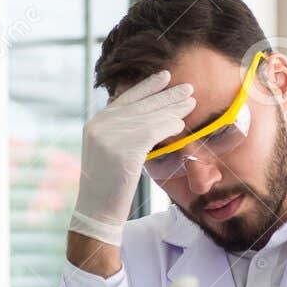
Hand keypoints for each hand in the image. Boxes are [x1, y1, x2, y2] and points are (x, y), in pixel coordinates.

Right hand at [70, 70, 195, 244]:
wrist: (97, 210)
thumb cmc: (108, 185)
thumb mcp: (108, 151)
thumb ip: (120, 130)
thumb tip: (146, 114)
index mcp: (95, 124)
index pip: (125, 98)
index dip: (147, 87)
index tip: (165, 77)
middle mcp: (100, 126)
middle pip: (140, 105)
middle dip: (166, 95)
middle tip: (188, 87)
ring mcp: (110, 137)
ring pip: (149, 117)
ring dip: (173, 109)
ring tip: (191, 103)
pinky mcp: (124, 151)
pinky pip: (152, 132)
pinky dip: (169, 126)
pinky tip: (181, 124)